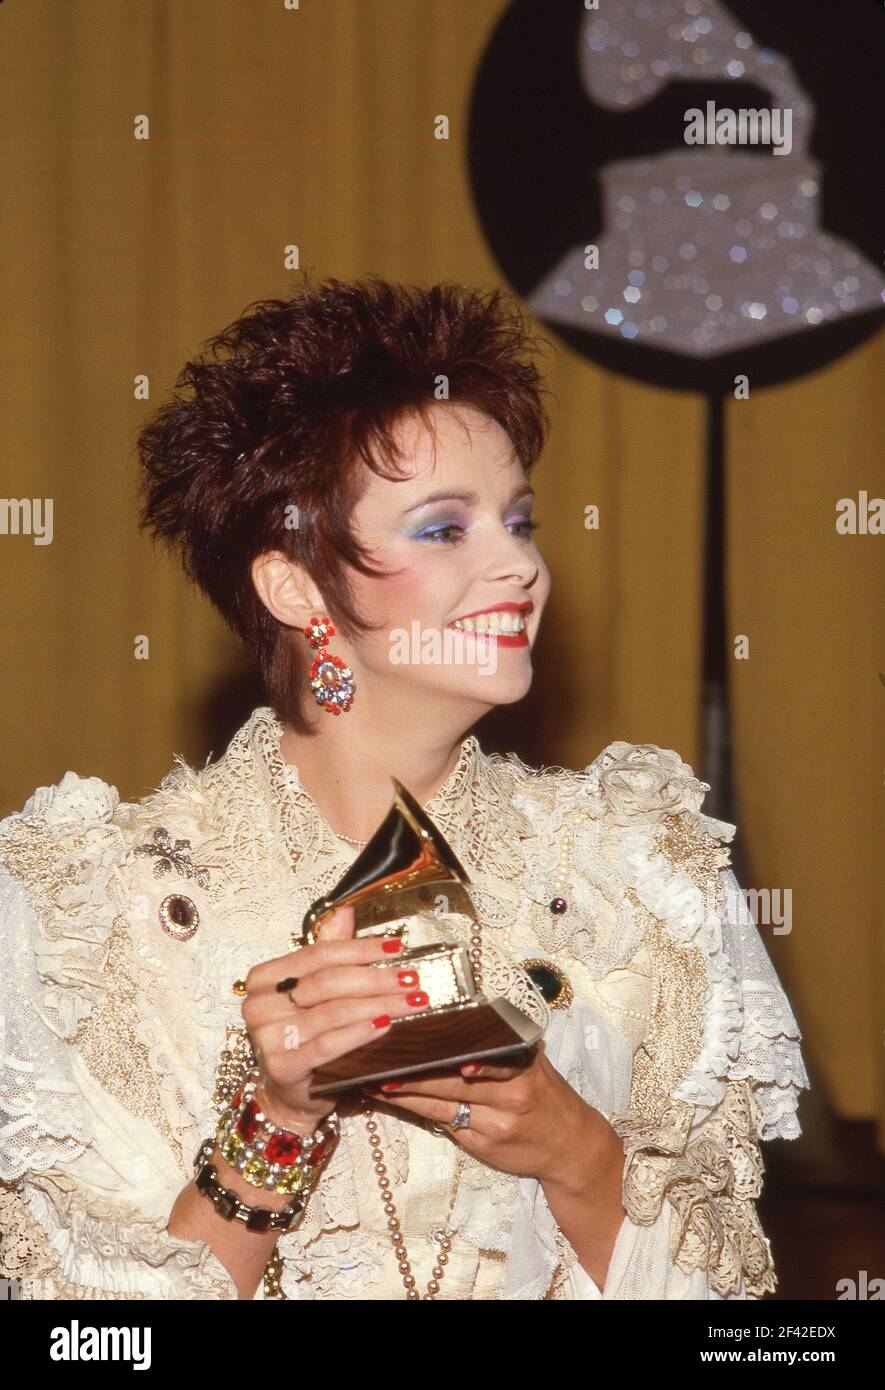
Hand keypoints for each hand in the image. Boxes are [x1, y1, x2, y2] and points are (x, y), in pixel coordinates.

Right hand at [239, 906, 432, 1131]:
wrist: (289, 1092)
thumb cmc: (305, 1035)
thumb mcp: (314, 991)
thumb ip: (328, 951)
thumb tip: (346, 910)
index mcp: (265, 978)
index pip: (318, 954)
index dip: (360, 948)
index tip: (397, 947)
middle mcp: (259, 1005)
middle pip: (327, 982)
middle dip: (376, 978)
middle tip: (412, 977)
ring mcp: (267, 1038)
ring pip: (333, 1012)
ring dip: (378, 1004)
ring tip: (411, 1001)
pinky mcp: (283, 1067)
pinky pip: (329, 1044)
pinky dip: (360, 1033)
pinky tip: (386, 1025)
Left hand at [363, 1049, 614, 1186]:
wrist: (571, 1145)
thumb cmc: (543, 1094)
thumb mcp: (530, 1060)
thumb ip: (497, 1043)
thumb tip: (448, 1021)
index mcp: (520, 1058)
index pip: (472, 1046)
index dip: (438, 1043)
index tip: (407, 1032)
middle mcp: (511, 1088)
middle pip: (450, 1077)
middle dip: (410, 1069)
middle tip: (375, 1056)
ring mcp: (497, 1120)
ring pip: (440, 1103)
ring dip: (403, 1092)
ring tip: (372, 1079)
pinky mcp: (484, 1144)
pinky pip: (444, 1123)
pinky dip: (415, 1111)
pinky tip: (392, 1100)